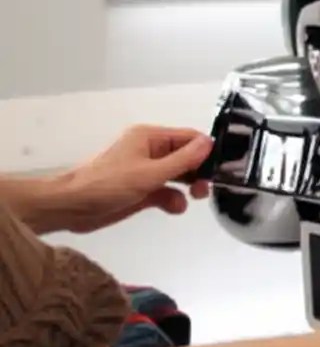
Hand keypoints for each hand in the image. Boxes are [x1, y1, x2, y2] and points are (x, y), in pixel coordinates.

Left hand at [49, 125, 213, 233]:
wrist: (71, 207)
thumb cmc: (108, 184)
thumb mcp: (150, 173)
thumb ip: (183, 160)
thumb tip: (210, 142)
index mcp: (150, 137)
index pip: (188, 138)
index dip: (206, 151)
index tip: (222, 168)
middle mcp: (150, 151)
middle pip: (186, 157)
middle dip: (199, 171)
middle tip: (207, 188)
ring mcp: (145, 171)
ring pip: (178, 175)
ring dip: (188, 187)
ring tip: (195, 198)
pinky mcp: (140, 190)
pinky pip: (165, 191)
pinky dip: (173, 199)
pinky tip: (173, 208)